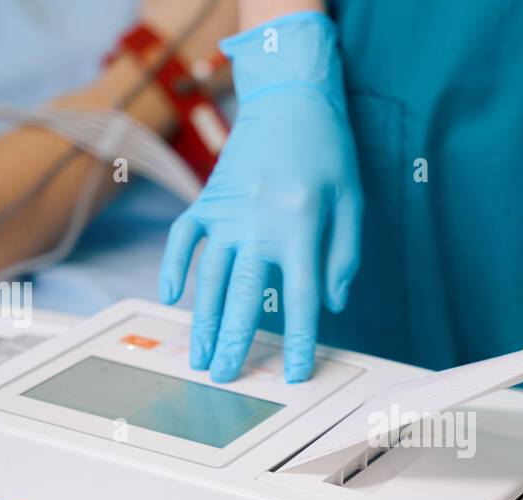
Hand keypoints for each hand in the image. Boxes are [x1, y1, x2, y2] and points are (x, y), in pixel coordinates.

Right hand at [158, 10, 361, 381]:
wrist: (289, 96)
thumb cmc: (328, 151)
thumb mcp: (352, 200)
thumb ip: (344, 255)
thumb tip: (331, 305)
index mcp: (301, 227)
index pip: (300, 300)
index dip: (298, 342)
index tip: (293, 375)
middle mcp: (260, 224)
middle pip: (245, 297)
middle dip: (235, 343)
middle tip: (226, 380)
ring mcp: (228, 212)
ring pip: (211, 278)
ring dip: (203, 322)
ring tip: (201, 359)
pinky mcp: (208, 199)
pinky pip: (183, 238)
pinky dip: (173, 267)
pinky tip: (170, 297)